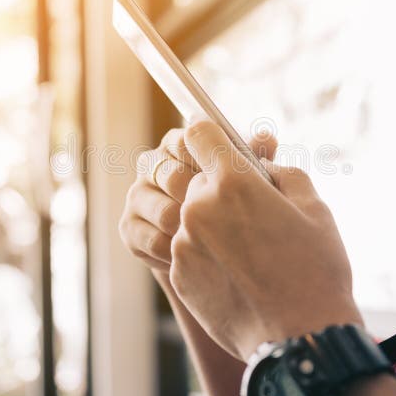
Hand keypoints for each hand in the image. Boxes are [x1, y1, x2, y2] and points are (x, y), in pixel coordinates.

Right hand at [118, 127, 277, 273]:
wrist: (214, 256)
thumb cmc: (235, 206)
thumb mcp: (249, 179)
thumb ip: (254, 157)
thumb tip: (267, 138)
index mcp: (176, 144)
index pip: (185, 142)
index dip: (210, 162)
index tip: (231, 182)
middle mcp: (151, 165)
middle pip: (173, 177)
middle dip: (204, 202)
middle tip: (229, 219)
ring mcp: (137, 196)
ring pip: (166, 213)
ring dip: (195, 232)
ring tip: (217, 242)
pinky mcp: (128, 228)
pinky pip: (156, 242)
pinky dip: (182, 253)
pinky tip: (200, 257)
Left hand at [169, 120, 362, 360]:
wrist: (300, 339)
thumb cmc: (315, 271)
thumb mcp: (314, 209)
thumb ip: (282, 173)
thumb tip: (262, 164)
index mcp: (233, 182)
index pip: (199, 132)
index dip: (210, 135)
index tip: (218, 143)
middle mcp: (198, 207)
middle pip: (198, 178)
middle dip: (221, 188)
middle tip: (255, 214)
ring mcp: (184, 243)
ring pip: (192, 215)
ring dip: (214, 223)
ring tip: (250, 252)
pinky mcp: (178, 274)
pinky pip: (188, 248)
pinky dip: (207, 253)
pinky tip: (238, 275)